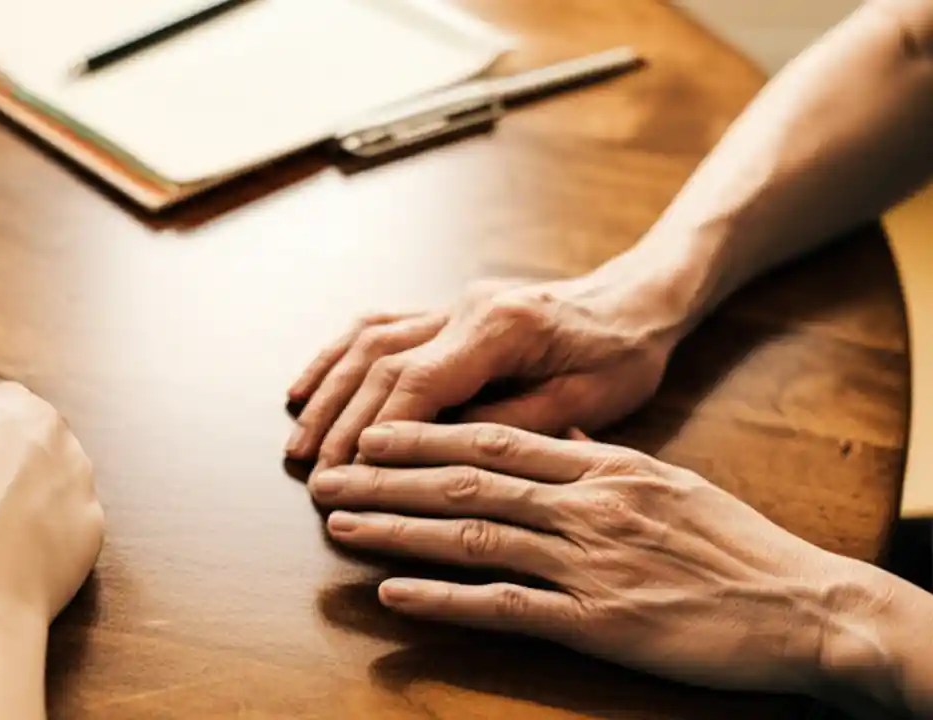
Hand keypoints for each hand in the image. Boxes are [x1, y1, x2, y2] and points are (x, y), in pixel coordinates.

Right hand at [285, 277, 680, 471]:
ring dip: (327, 390)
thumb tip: (439, 453)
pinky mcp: (444, 310)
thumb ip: (510, 423)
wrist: (634, 302)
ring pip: (367, 341)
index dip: (378, 431)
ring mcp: (450, 304)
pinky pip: (375, 327)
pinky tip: (307, 386)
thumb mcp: (585, 401)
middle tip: (314, 474)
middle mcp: (466, 307)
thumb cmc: (621, 357)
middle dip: (341, 420)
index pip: (420, 381)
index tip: (349, 474)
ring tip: (297, 440)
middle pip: (380, 361)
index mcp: (503, 327)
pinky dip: (336, 357)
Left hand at [308, 421, 886, 694]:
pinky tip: (394, 595)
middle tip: (326, 476)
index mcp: (602, 466)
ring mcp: (590, 561)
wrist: (804, 604)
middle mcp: (587, 504)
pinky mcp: (599, 620)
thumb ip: (602, 458)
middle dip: (387, 478)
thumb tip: (562, 437)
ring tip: (340, 524)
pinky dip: (443, 599)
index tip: (370, 432)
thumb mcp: (665, 480)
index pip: (493, 441)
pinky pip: (505, 605)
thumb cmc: (734, 543)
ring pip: (473, 536)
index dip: (423, 435)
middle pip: (465, 483)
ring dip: (397, 530)